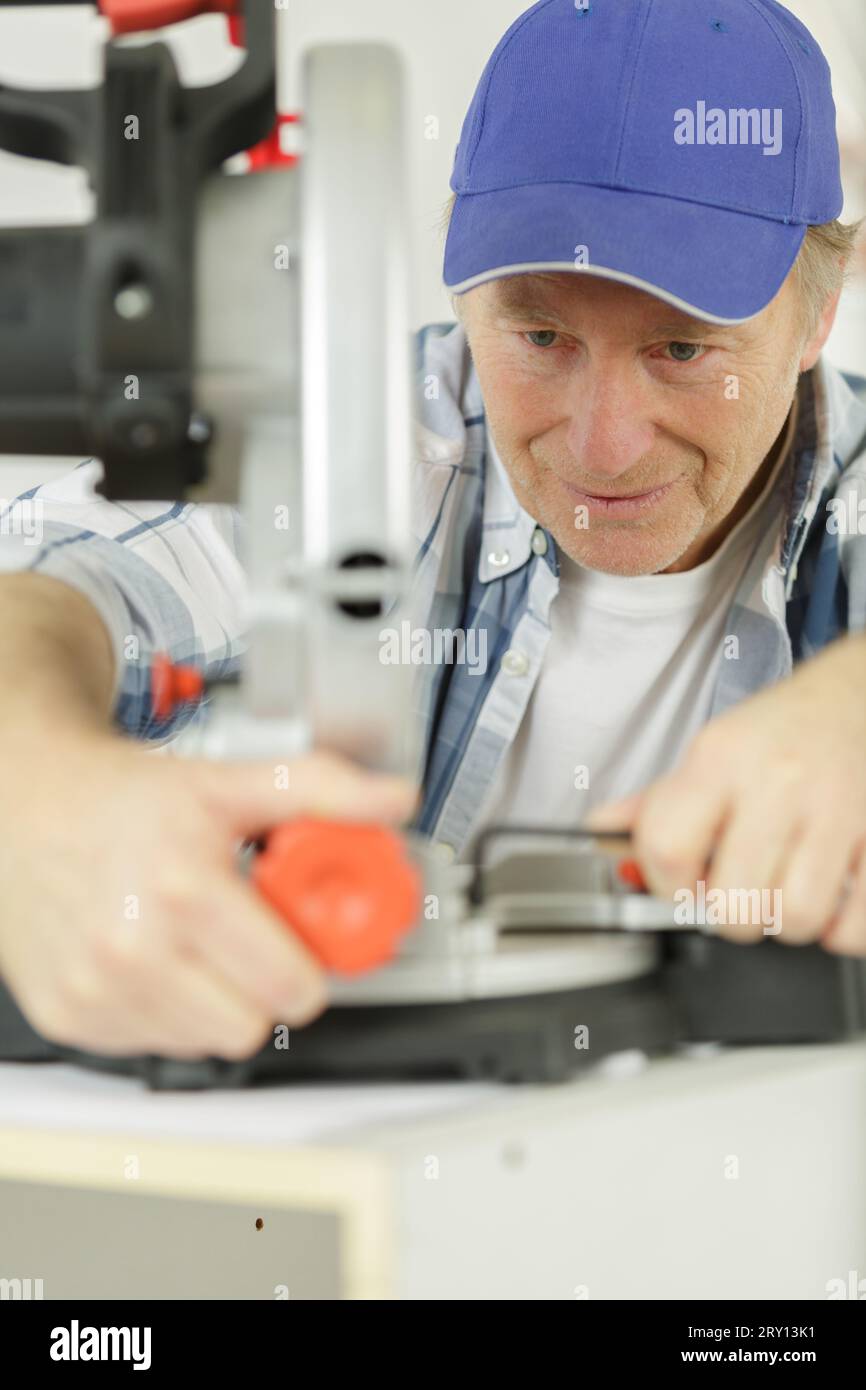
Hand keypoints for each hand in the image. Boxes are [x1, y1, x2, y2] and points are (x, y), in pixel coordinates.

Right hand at [0, 730, 416, 1056]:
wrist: (24, 803)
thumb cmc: (122, 798)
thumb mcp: (228, 781)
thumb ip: (321, 790)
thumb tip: (393, 800)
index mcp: (184, 890)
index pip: (291, 986)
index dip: (310, 961)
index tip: (303, 935)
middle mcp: (133, 949)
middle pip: (253, 1025)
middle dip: (266, 984)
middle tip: (251, 939)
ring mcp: (97, 991)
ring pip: (205, 1043)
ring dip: (216, 1002)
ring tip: (197, 941)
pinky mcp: (69, 1016)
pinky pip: (152, 1045)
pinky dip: (166, 1011)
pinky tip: (155, 957)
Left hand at [588, 635, 865, 953]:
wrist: (858, 697)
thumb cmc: (781, 731)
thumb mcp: (711, 750)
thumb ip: (657, 801)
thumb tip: (601, 833)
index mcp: (720, 761)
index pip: (666, 849)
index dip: (664, 885)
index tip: (678, 884)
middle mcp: (776, 783)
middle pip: (732, 901)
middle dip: (728, 913)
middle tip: (736, 890)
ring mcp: (834, 811)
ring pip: (795, 918)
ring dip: (784, 921)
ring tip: (783, 889)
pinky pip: (853, 925)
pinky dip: (839, 929)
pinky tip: (829, 898)